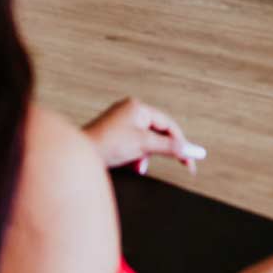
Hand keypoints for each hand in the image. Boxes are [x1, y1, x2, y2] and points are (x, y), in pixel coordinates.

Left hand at [82, 97, 203, 172]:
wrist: (80, 154)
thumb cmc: (107, 145)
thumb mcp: (143, 145)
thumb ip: (168, 146)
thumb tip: (185, 149)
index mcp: (138, 107)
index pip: (167, 123)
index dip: (181, 141)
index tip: (191, 156)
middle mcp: (129, 111)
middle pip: (157, 132)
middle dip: (160, 150)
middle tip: (178, 164)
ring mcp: (120, 122)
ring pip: (145, 141)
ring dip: (145, 155)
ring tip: (137, 164)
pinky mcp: (113, 134)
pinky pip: (133, 145)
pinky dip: (134, 156)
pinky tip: (129, 163)